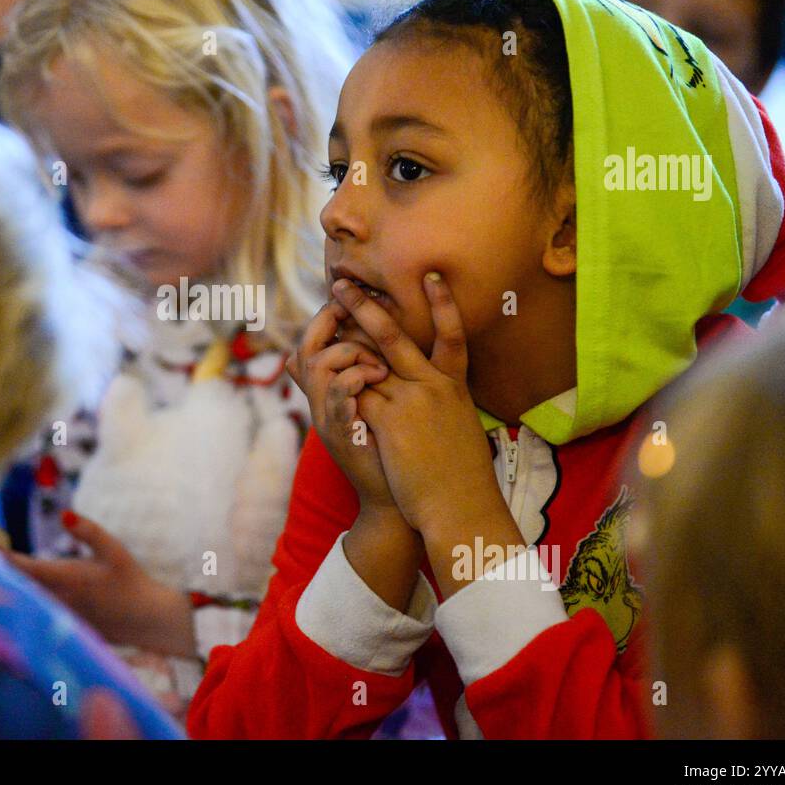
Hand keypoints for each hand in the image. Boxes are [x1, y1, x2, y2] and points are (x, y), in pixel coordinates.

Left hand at [0, 512, 196, 657]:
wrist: (146, 620)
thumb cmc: (131, 581)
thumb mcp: (114, 551)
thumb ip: (89, 531)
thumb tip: (64, 513)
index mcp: (67, 578)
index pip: (25, 567)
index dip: (2, 555)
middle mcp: (58, 599)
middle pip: (18, 586)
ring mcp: (60, 616)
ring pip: (26, 601)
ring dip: (9, 586)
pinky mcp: (65, 627)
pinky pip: (39, 614)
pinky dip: (26, 602)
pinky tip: (16, 594)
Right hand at [286, 299, 393, 511]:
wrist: (397, 501)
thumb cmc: (393, 450)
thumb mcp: (377, 406)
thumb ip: (367, 376)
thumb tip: (372, 344)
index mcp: (329, 393)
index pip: (311, 342)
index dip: (327, 317)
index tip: (353, 302)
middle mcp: (322, 404)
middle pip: (306, 349)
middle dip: (330, 323)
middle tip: (356, 314)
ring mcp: (328, 420)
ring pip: (318, 366)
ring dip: (349, 354)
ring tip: (378, 364)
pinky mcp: (343, 436)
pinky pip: (337, 397)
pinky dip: (355, 379)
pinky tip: (377, 377)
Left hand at [332, 273, 515, 550]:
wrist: (462, 508)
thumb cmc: (463, 477)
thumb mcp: (460, 429)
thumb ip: (443, 403)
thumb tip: (441, 393)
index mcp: (454, 387)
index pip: (453, 335)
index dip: (444, 304)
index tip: (431, 276)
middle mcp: (433, 386)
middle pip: (393, 336)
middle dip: (365, 307)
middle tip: (342, 285)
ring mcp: (410, 402)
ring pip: (364, 362)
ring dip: (340, 345)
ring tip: (322, 319)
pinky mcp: (390, 422)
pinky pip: (356, 392)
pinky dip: (340, 383)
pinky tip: (321, 366)